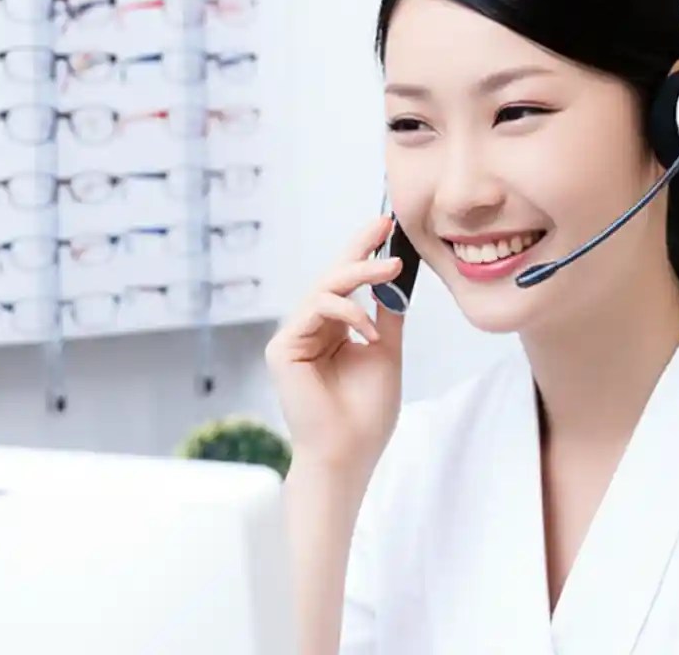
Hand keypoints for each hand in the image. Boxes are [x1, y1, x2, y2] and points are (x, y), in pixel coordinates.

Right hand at [265, 215, 406, 472]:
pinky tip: (369, 330)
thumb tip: (395, 281)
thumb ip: (385, 316)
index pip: (346, 285)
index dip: (363, 253)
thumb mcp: (386, 353)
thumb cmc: (366, 414)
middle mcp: (309, 330)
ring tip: (391, 270)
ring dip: (359, 274)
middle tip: (384, 226)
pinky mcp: (282, 348)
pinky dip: (346, 313)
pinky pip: (315, 310)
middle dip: (359, 249)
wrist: (349, 453)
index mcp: (332, 331)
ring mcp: (293, 338)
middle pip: (331, 277)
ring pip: (324, 288)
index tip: (386, 225)